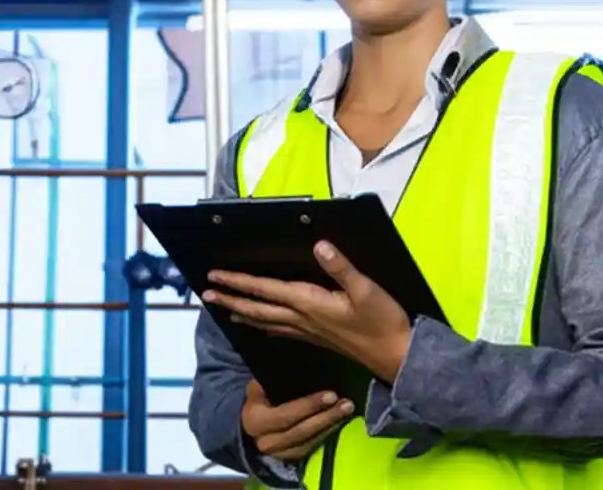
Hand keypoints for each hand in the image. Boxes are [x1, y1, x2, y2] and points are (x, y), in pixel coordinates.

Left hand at [203, 241, 411, 382]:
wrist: (396, 357)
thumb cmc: (383, 323)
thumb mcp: (367, 290)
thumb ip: (341, 267)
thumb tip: (320, 245)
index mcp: (310, 304)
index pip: (266, 290)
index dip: (239, 282)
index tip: (215, 276)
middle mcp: (303, 319)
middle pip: (257, 308)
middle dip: (231, 299)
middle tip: (206, 294)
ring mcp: (309, 330)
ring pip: (266, 321)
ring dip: (243, 313)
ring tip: (226, 310)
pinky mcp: (317, 338)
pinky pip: (281, 330)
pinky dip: (265, 325)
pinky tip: (262, 327)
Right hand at [241, 380, 353, 460]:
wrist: (251, 422)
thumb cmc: (259, 398)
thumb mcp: (259, 387)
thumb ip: (274, 382)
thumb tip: (301, 369)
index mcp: (255, 420)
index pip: (285, 415)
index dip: (309, 406)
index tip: (331, 395)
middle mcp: (265, 441)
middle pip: (300, 432)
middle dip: (326, 417)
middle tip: (347, 404)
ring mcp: (278, 454)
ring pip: (308, 443)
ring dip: (330, 427)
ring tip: (347, 412)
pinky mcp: (290, 459)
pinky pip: (310, 449)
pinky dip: (326, 436)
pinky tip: (339, 423)